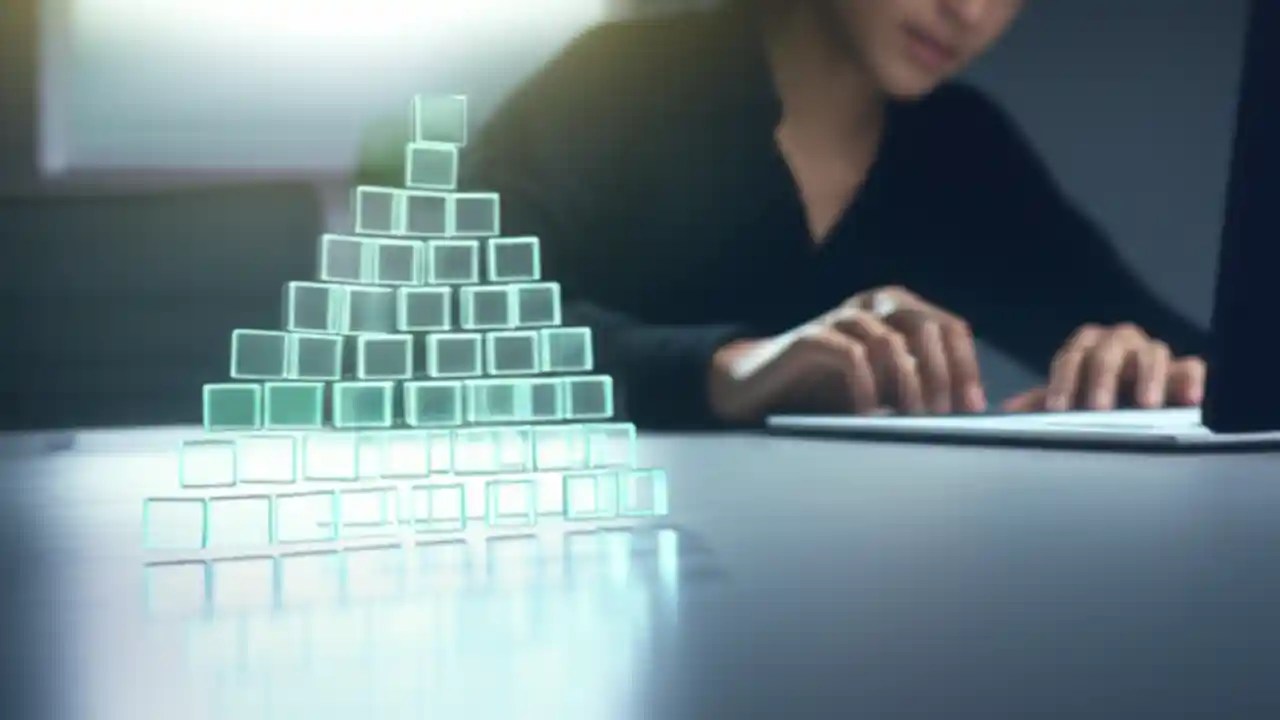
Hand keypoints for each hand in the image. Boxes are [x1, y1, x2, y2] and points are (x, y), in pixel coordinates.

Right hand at [706, 286, 984, 422]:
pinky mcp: (811, 337)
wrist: (757, 387)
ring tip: (908, 420)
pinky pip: (851, 355)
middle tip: (941, 418)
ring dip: (907, 385)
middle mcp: (873, 305)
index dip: (966, 368)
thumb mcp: (883, 388)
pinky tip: (865, 414)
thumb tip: (967, 412)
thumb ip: (918, 389)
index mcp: (897, 310)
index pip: (951, 328)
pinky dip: (865, 387)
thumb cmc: (825, 391)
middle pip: (928, 328)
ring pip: (893, 341)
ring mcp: (840, 318)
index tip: (972, 410)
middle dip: (942, 376)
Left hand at [1002, 323, 1205, 411]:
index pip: (1071, 358)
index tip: (1058, 410)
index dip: (1062, 382)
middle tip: (1098, 408)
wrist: (1136, 401)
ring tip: (1147, 404)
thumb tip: (1007, 409)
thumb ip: (1041, 402)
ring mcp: (1153, 353)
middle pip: (1109, 351)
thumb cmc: (1096, 397)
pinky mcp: (1185, 369)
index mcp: (1087, 348)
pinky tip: (1189, 400)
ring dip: (1147, 377)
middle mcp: (1120, 343)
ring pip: (1152, 353)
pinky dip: (1191, 379)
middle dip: (1101, 378)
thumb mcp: (1069, 399)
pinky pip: (1192, 366)